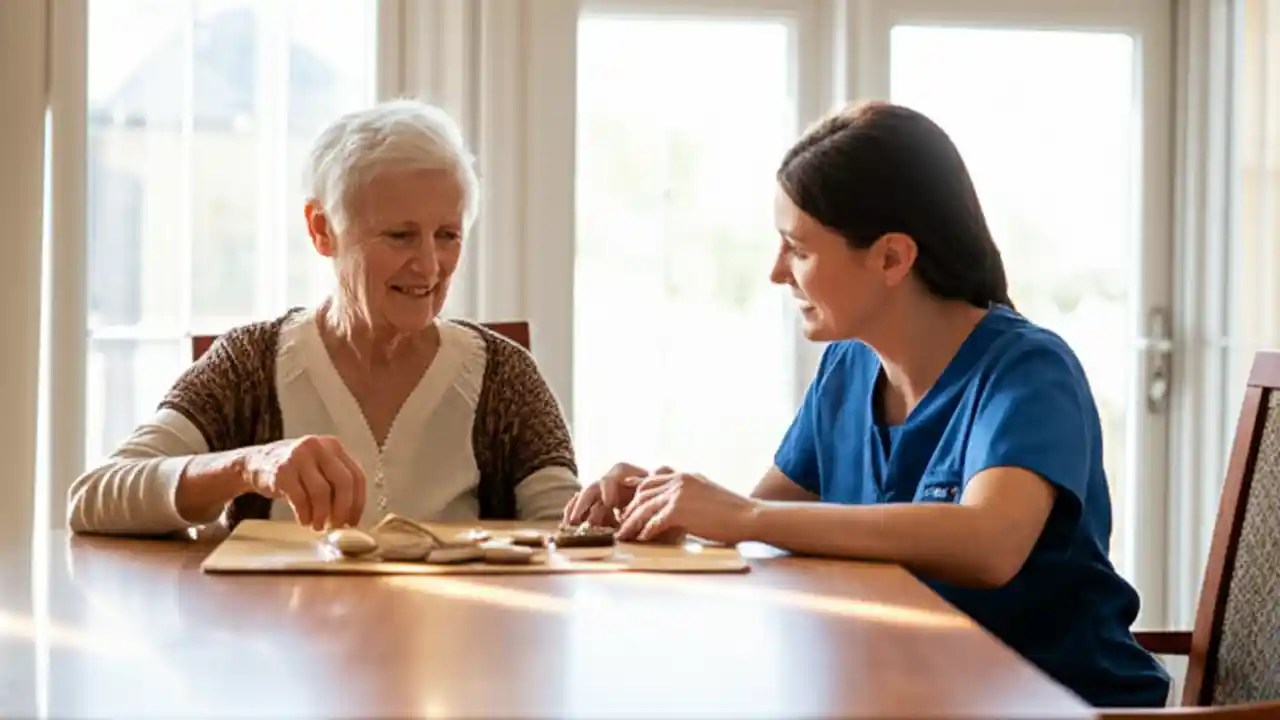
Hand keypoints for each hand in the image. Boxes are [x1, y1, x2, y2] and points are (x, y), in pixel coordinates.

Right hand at [243, 435, 365, 530]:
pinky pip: (301, 499)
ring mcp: (299, 456)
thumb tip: (352, 516)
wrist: (255, 463)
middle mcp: (318, 446)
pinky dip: (305, 514)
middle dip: (342, 509)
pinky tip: (304, 520)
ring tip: (318, 525)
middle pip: (343, 482)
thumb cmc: (294, 471)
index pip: (356, 476)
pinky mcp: (282, 471)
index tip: (352, 522)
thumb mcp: (319, 467)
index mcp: (333, 446)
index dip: (358, 503)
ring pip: (322, 492)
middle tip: (336, 526)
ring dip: (322, 515)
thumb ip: (336, 483)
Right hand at [563, 462, 672, 526]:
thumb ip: (665, 483)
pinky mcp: (600, 511)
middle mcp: (617, 484)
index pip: (617, 472)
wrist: (672, 523)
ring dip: (577, 509)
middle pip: (596, 485)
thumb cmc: (671, 507)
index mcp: (634, 476)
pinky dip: (574, 514)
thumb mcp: (672, 496)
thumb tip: (660, 468)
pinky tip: (567, 525)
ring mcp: (606, 497)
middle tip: (580, 518)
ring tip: (570, 524)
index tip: (609, 503)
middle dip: (586, 502)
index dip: (610, 486)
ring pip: (586, 497)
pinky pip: (583, 509)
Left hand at [617, 471, 757, 543]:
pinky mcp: (680, 510)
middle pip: (642, 493)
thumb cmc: (733, 512)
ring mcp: (678, 494)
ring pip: (644, 507)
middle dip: (629, 510)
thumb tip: (677, 511)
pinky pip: (654, 521)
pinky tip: (642, 539)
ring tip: (624, 536)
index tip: (628, 509)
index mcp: (684, 476)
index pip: (651, 482)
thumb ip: (689, 497)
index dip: (637, 496)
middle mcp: (679, 480)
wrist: (749, 516)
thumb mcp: (707, 495)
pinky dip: (645, 531)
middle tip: (621, 525)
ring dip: (631, 523)